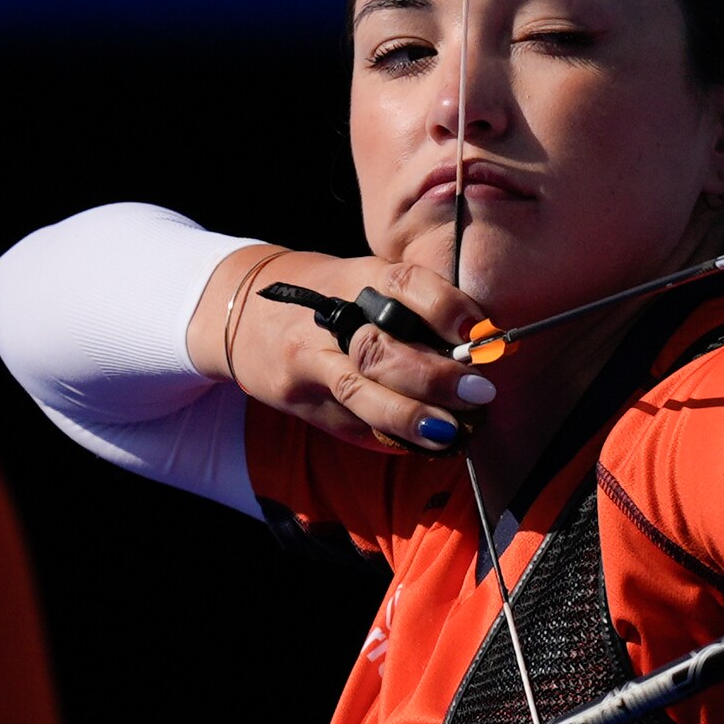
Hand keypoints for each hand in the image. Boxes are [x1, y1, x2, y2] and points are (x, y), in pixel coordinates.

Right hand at [203, 249, 495, 453]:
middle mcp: (331, 317)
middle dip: (435, 376)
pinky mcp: (298, 395)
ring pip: (359, 393)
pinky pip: (347, 423)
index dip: (446, 309)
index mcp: (357, 277)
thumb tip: (479, 352)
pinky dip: (389, 438)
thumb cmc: (324, 296)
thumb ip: (412, 311)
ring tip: (451, 431)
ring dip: (409, 416)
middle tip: (479, 391)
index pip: (404, 285)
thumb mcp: (363, 282)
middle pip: (382, 348)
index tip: (481, 334)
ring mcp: (309, 359)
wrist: (241, 311)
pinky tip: (422, 446)